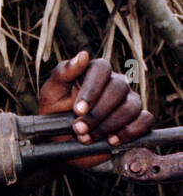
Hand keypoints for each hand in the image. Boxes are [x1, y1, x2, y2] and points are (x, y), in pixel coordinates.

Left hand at [38, 50, 152, 165]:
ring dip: (108, 125)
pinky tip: (111, 140)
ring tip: (87, 138)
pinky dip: (130, 132)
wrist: (59, 138)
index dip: (92, 89)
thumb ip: (63, 73)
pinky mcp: (137, 118)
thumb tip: (83, 55)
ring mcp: (129, 100)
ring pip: (130, 106)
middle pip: (118, 88)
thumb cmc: (55, 111)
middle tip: (79, 128)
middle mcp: (115, 83)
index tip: (78, 110)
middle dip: (97, 112)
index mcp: (94, 72)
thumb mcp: (51, 92)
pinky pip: (145, 120)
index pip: (102, 69)